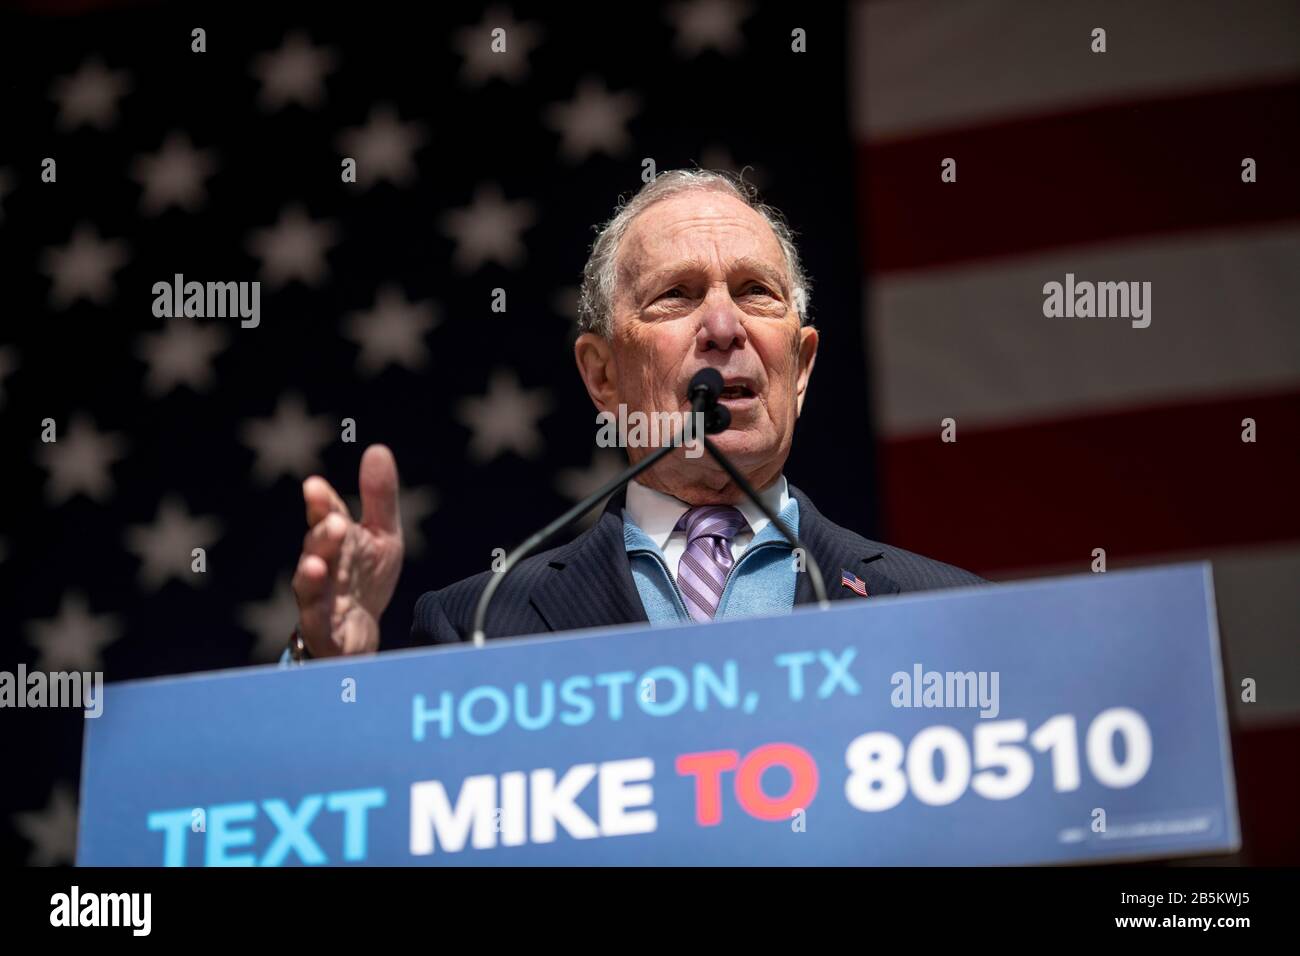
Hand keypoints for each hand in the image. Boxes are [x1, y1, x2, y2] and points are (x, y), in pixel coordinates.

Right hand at [291, 444, 403, 656]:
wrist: (362, 633)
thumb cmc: (364, 580)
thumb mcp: (382, 536)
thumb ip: (379, 498)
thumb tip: (377, 449)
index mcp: (336, 540)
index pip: (327, 516)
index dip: (322, 503)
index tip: (315, 486)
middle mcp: (322, 566)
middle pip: (317, 548)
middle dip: (322, 535)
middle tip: (334, 522)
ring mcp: (319, 599)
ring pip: (309, 586)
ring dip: (311, 575)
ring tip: (317, 564)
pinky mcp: (324, 631)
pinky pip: (316, 624)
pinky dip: (317, 617)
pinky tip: (320, 613)